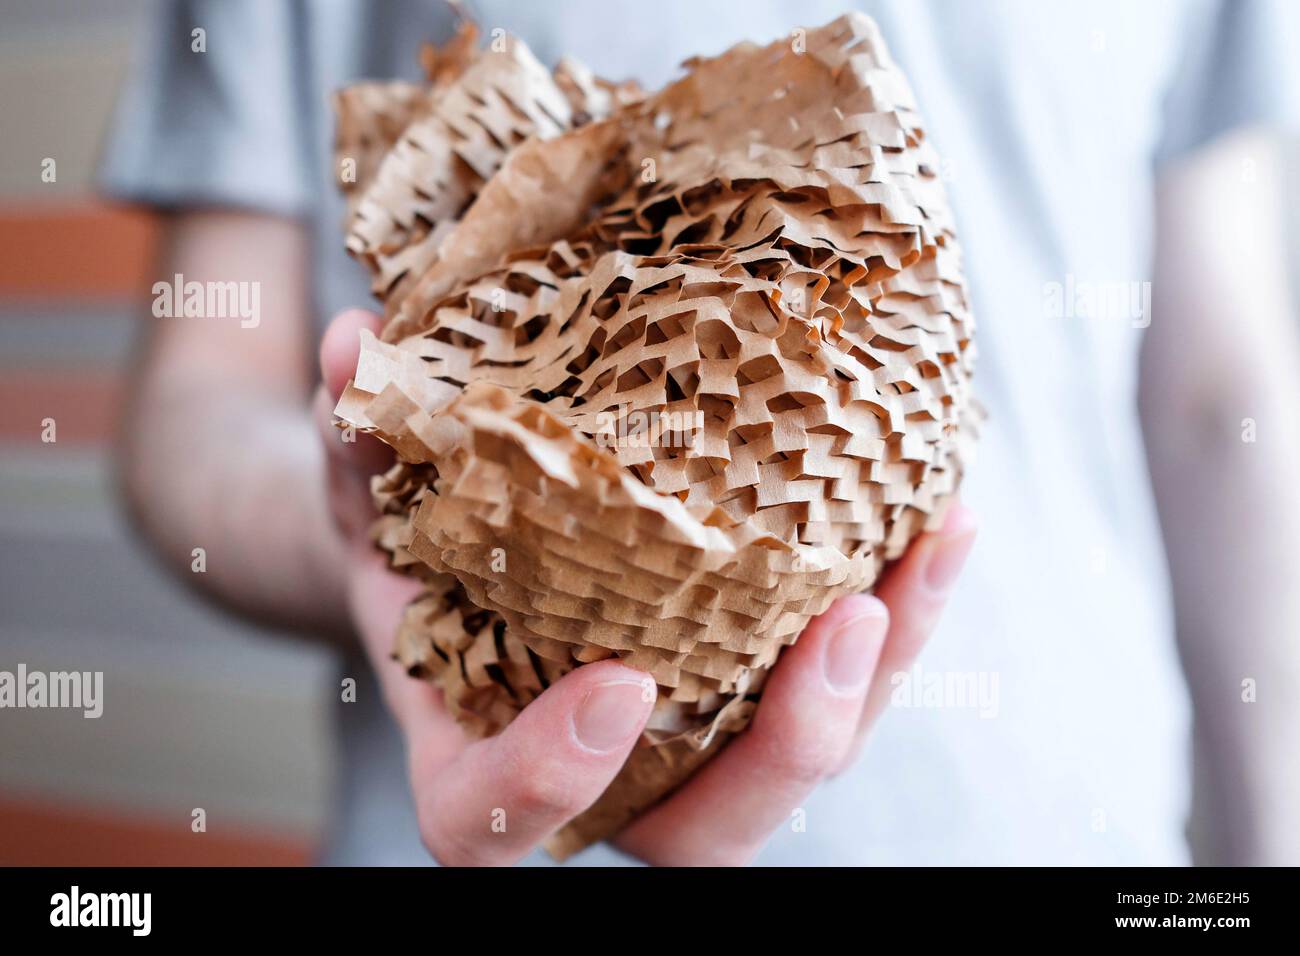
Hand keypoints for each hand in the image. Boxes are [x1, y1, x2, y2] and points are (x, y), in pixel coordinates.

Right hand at [315, 308, 976, 865]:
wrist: (469, 558)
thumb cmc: (409, 545)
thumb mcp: (367, 497)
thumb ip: (356, 447)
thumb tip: (350, 348)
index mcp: (473, 751)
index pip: (493, 818)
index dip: (551, 778)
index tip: (621, 684)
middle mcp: (600, 770)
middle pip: (701, 830)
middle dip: (787, 749)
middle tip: (849, 622)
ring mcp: (686, 738)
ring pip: (795, 756)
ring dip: (879, 671)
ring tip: (933, 541)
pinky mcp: (749, 686)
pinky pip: (836, 680)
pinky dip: (900, 609)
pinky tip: (943, 516)